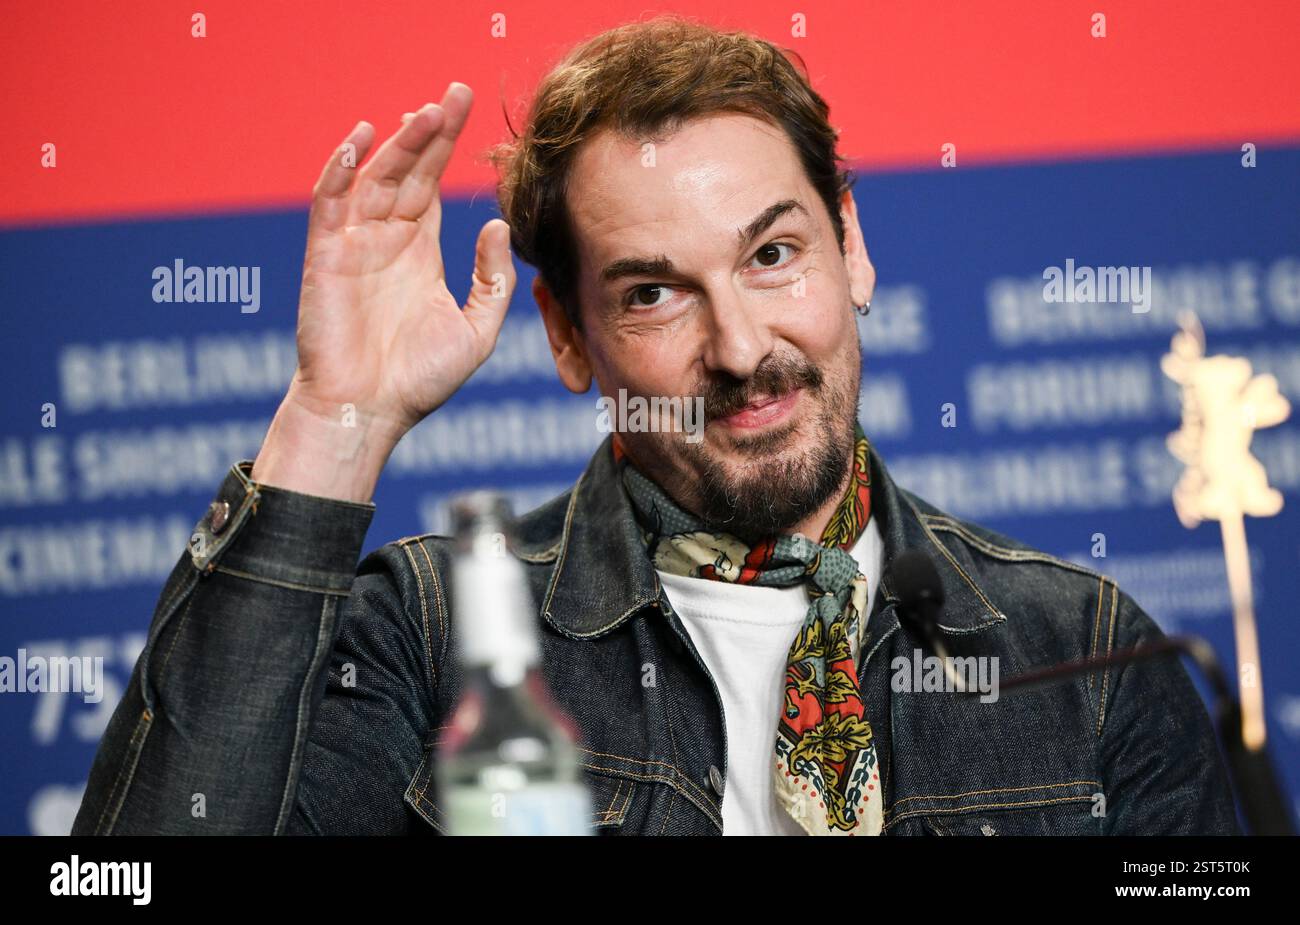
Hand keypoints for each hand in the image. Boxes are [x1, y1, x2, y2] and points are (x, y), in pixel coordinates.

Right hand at [253, 82, 515, 500]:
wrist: (370, 413)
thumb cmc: (419, 380)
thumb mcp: (477, 329)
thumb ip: (492, 280)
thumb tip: (494, 223)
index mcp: (418, 252)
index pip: (432, 185)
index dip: (448, 147)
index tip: (471, 111)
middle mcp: (385, 240)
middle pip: (408, 170)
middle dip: (430, 131)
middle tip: (455, 93)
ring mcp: (353, 244)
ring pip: (374, 178)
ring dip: (397, 144)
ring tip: (426, 113)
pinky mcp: (324, 256)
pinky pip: (329, 203)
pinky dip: (340, 169)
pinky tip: (361, 139)